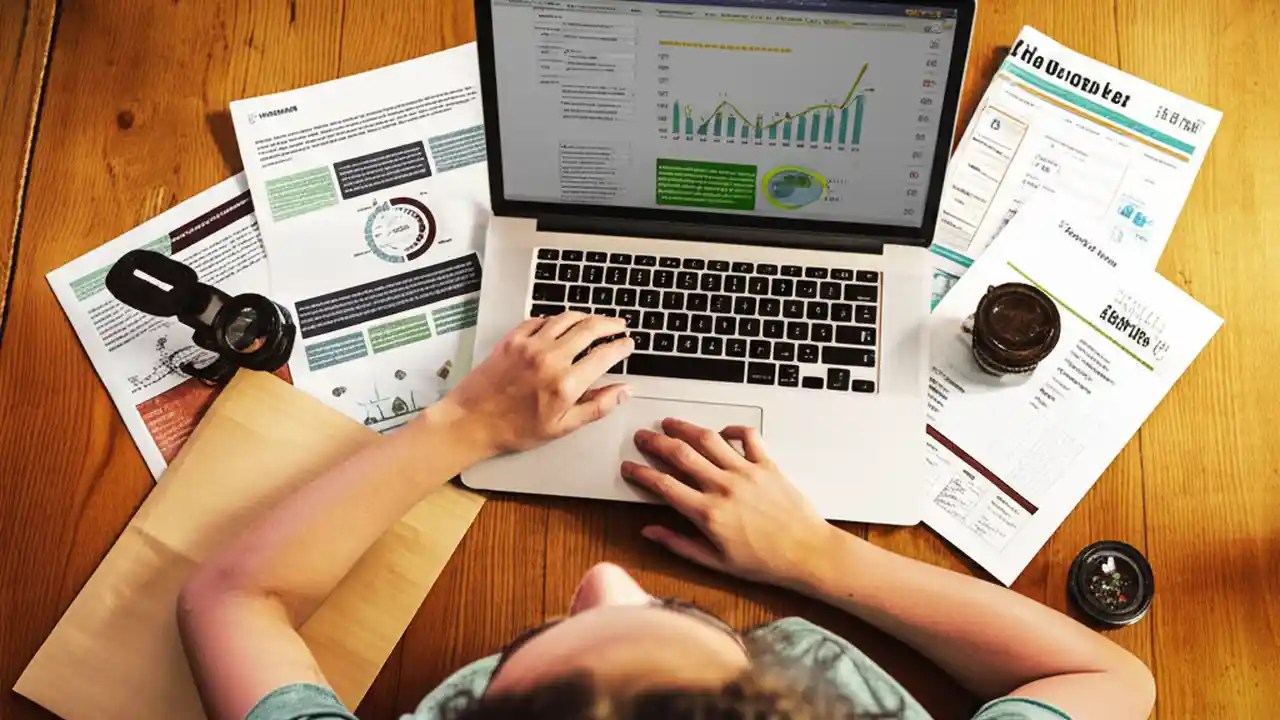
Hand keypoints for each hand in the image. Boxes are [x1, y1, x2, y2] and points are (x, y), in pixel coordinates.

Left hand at [434, 312, 633, 459]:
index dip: (621, 346)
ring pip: (566, 318)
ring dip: (585, 317)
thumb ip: (596, 406)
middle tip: (618, 325)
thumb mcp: (562, 426)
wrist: (470, 421)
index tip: (628, 344)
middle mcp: (550, 358)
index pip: (605, 355)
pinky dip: (555, 319)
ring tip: (595, 321)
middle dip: (609, 324)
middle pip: (589, 328)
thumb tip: (624, 391)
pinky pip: (540, 320)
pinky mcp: (512, 339)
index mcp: (566, 383)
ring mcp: (529, 345)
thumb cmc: (514, 429)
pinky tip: (560, 325)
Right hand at [622, 418, 845, 589]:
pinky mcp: (768, 465)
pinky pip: (748, 436)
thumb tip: (650, 532)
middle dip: (655, 442)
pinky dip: (733, 429)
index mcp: (708, 513)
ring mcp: (747, 473)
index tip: (629, 467)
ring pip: (709, 439)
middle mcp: (725, 487)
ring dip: (686, 427)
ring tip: (671, 423)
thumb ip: (679, 544)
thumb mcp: (715, 562)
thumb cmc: (765, 562)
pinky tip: (722, 431)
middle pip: (681, 454)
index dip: (641, 473)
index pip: (664, 485)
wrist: (808, 554)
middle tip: (643, 436)